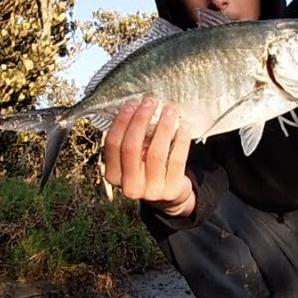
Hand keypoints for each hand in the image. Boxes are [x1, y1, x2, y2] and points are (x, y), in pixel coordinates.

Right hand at [102, 96, 195, 217]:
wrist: (168, 197)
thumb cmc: (147, 168)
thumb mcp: (133, 160)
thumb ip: (131, 140)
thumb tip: (137, 106)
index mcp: (113, 176)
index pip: (113, 144)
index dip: (122, 121)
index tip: (132, 103)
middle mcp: (128, 187)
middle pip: (131, 147)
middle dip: (141, 120)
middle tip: (150, 101)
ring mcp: (150, 191)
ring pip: (156, 153)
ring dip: (163, 126)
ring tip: (170, 108)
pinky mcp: (170, 190)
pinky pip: (177, 160)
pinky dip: (181, 140)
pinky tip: (184, 125)